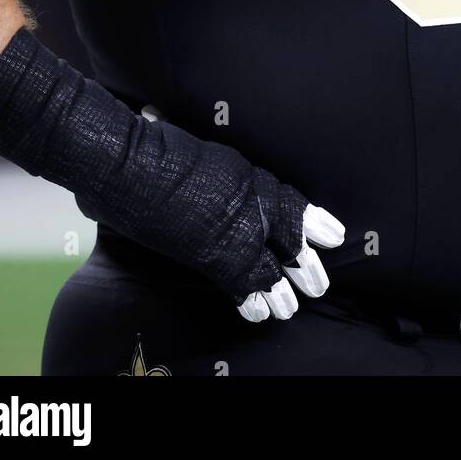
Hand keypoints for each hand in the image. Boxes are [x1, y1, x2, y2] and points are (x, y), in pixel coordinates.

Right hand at [140, 104, 344, 321]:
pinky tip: (260, 313)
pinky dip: (251, 300)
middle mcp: (249, 205)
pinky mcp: (210, 256)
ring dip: (284, 290)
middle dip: (306, 264)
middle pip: (289, 239)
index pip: (289, 204)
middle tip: (319, 285)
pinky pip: (240, 284)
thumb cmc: (156, 146)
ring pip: (271, 268)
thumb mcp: (203, 151)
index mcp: (249, 175)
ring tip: (293, 307)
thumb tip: (206, 147)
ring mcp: (233, 232)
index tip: (333, 234)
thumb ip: (219, 166)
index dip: (312, 222)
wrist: (128, 163)